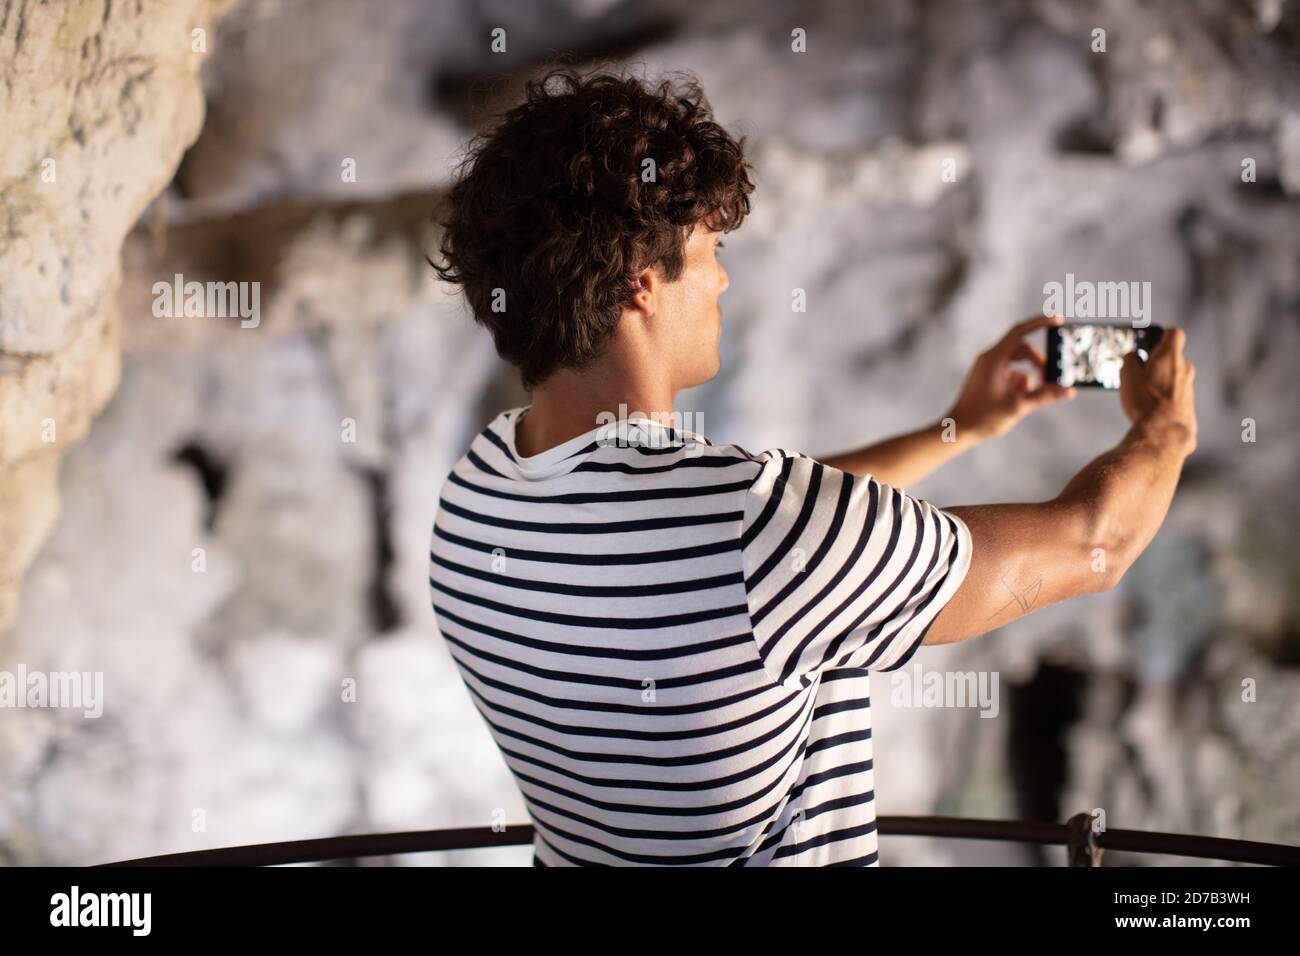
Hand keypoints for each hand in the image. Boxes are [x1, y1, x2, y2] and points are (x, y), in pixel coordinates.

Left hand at [945, 314, 1075, 441]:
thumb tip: (1068, 391)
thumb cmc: (983, 418)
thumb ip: (1045, 396)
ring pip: (1018, 362)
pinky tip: (1019, 399)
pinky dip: (1020, 383)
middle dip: (1039, 362)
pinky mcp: (988, 377)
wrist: (958, 430)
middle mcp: (990, 358)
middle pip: (1023, 349)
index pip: (1020, 331)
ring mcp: (988, 367)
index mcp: (994, 358)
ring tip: (1032, 395)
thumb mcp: (1018, 406)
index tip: (1058, 320)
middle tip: (1052, 378)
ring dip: (1030, 376)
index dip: (1039, 323)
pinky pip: (1010, 373)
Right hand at [1120, 326, 1196, 450]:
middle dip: (1157, 364)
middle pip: (1172, 358)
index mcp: (1170, 355)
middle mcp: (1185, 368)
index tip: (1150, 344)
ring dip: (1160, 382)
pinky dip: (1164, 398)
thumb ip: (1130, 358)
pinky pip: (1175, 395)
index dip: (1161, 337)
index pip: (1173, 334)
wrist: (1165, 431)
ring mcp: (1189, 387)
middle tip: (1139, 374)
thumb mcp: (1127, 374)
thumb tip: (1134, 356)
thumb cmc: (1145, 400)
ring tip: (1142, 395)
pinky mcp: (1188, 404)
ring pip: (1174, 378)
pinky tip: (1150, 409)